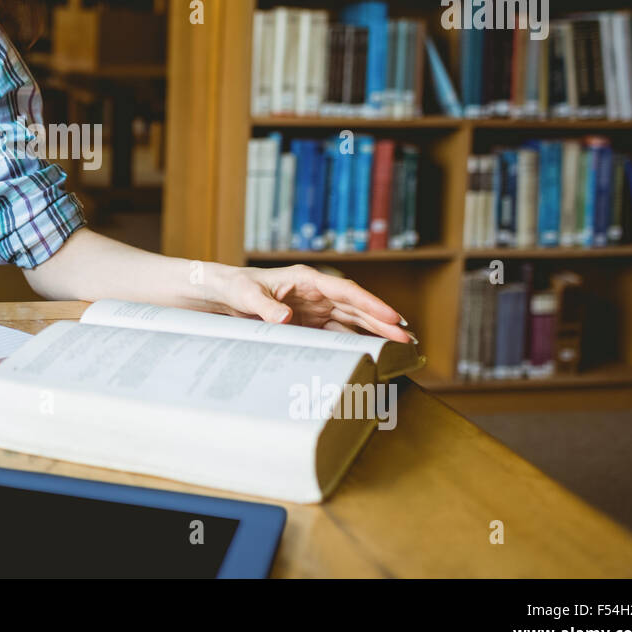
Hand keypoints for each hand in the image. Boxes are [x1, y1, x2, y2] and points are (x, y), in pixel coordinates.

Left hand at [205, 263, 413, 343]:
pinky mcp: (311, 323)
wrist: (225, 295)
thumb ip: (266, 307)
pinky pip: (338, 332)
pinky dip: (356, 341)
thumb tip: (285, 318)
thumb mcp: (247, 296)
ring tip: (399, 348)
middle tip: (406, 339)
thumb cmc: (237, 287)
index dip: (371, 304)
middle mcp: (317, 293)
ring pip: (353, 321)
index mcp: (307, 279)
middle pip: (357, 307)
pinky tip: (371, 352)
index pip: (346, 291)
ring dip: (375, 333)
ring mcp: (316, 308)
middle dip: (383, 322)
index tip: (392, 317)